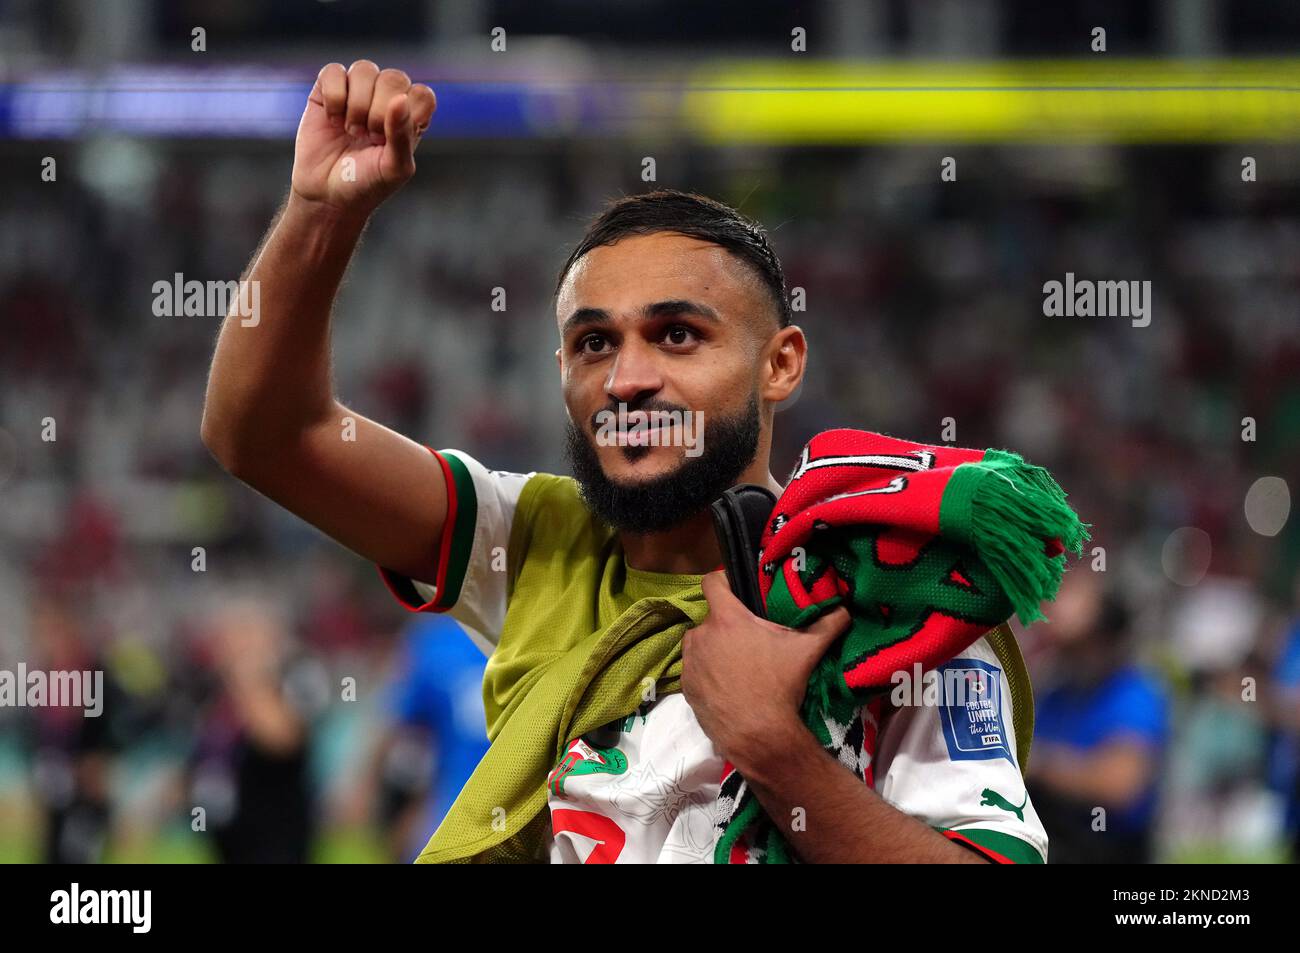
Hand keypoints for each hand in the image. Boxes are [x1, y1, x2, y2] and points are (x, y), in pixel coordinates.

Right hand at [291, 60, 437, 215]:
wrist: (327, 194)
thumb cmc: (367, 184)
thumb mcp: (393, 168)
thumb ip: (402, 136)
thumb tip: (400, 99)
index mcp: (410, 118)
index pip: (421, 94)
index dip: (407, 114)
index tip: (391, 141)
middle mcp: (386, 99)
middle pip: (394, 78)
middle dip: (380, 111)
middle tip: (369, 138)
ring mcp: (357, 91)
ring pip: (365, 69)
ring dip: (357, 104)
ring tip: (351, 131)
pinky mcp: (328, 90)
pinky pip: (334, 71)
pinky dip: (334, 97)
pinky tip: (333, 120)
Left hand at [681, 570, 850, 771]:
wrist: (758, 735)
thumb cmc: (781, 687)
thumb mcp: (808, 651)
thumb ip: (828, 623)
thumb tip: (845, 608)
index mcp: (727, 619)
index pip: (712, 581)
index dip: (723, 579)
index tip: (735, 588)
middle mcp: (702, 635)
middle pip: (712, 616)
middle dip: (727, 623)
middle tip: (749, 637)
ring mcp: (690, 662)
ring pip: (700, 642)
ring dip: (714, 646)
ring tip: (737, 662)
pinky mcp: (686, 687)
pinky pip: (694, 668)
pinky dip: (706, 671)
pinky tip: (726, 684)